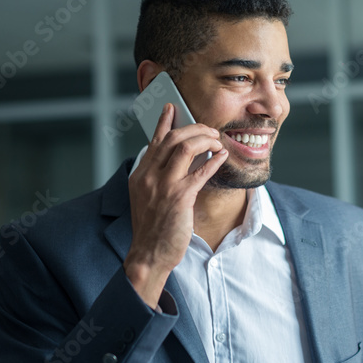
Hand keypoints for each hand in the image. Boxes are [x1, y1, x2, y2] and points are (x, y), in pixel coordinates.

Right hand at [124, 103, 227, 307]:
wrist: (149, 254)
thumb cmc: (152, 227)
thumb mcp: (146, 196)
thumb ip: (157, 176)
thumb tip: (180, 157)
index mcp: (140, 174)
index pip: (155, 140)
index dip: (164, 121)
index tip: (172, 108)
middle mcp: (149, 176)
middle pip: (173, 138)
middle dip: (195, 128)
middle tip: (209, 130)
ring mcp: (163, 186)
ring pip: (186, 147)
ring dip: (206, 140)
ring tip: (216, 141)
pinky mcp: (179, 198)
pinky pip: (200, 171)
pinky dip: (213, 160)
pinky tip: (221, 157)